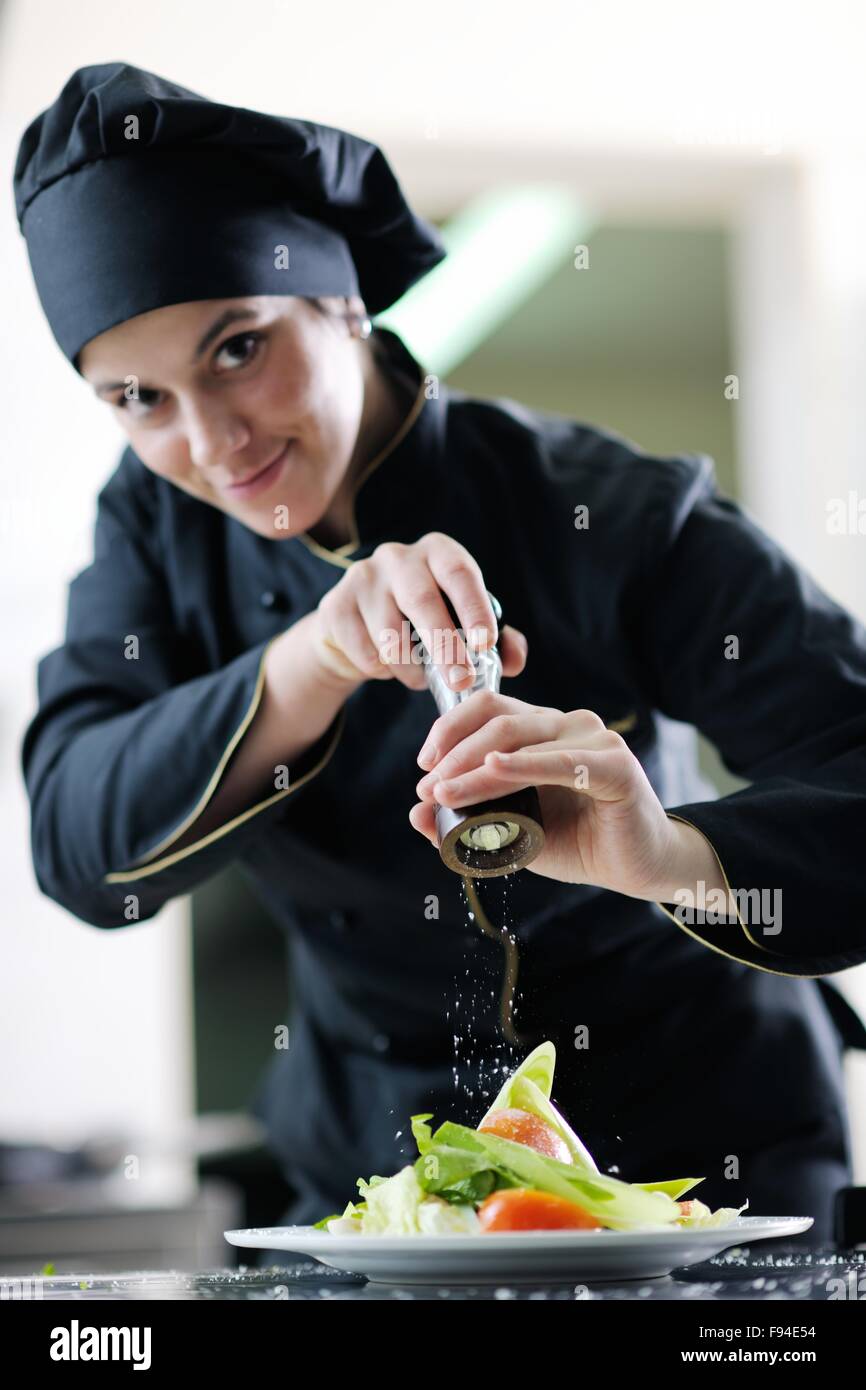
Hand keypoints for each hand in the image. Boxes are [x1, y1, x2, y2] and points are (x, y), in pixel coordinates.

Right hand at [308, 532, 527, 691]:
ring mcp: (362, 577)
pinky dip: (382, 671)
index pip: (459, 573)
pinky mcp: (335, 604)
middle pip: (422, 601)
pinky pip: (364, 651)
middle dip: (444, 647)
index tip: (485, 644)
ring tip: (419, 677)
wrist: (356, 629)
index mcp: (437, 552)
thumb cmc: (422, 623)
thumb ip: (497, 641)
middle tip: (460, 682)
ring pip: (390, 634)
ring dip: (410, 668)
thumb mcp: (463, 625)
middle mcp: (398, 556)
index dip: (474, 608)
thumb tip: (515, 660)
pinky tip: (386, 666)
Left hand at [409, 691, 730, 903]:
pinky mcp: (614, 765)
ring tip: (444, 793)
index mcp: (543, 731)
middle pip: (499, 719)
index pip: (489, 709)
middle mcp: (567, 725)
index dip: (450, 728)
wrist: (636, 868)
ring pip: (520, 739)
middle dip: (453, 752)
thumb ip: (468, 820)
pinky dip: (524, 765)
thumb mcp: (512, 832)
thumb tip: (416, 813)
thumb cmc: (578, 843)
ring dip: (474, 767)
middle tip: (427, 787)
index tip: (423, 767)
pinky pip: (560, 761)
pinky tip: (494, 768)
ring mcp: (593, 739)